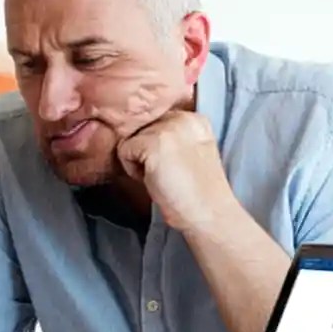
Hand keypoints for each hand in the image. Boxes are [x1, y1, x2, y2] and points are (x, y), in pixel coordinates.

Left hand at [104, 81, 235, 233]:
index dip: (155, 145)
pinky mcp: (153, 143)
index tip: (170, 165)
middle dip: (145, 151)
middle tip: (165, 172)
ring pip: (131, 138)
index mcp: (194, 118)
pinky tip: (153, 180)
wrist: (208, 213)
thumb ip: (171, 137)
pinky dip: (132, 170)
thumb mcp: (189, 151)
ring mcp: (167, 128)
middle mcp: (182, 117)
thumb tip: (139, 134)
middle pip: (141, 128)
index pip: (156, 120)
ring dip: (139, 160)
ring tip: (161, 176)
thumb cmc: (196, 191)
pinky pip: (124, 150)